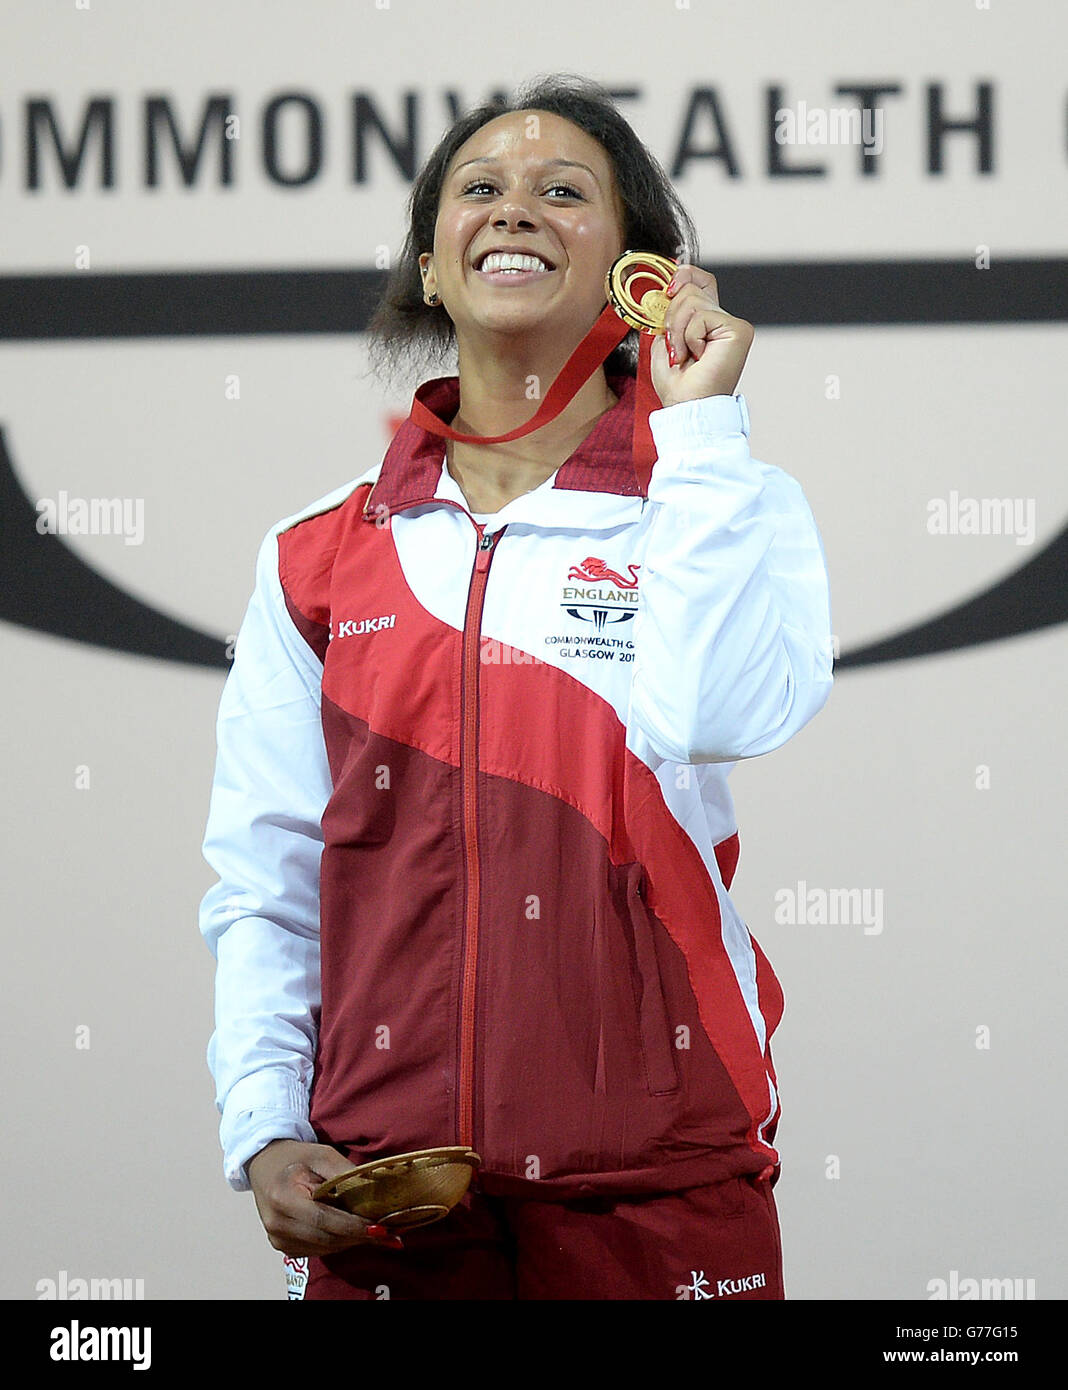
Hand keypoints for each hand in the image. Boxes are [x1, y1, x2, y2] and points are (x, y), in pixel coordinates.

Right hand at [247, 1139, 404, 1256]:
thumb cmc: (296, 1157)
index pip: (324, 1219)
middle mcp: (277, 1224)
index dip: (353, 1226)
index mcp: (283, 1198)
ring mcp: (278, 1239)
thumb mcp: (322, 1155)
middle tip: (387, 1233)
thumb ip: (345, 1173)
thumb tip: (376, 1192)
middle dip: (358, 1236)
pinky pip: (317, 1250)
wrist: (265, 1165)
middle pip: (326, 1238)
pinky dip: (337, 1242)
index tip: (379, 1228)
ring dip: (350, 1241)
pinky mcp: (282, 1247)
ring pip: (324, 1248)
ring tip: (374, 1231)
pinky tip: (351, 1232)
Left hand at [650, 263, 753, 406]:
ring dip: (677, 330)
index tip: (668, 290)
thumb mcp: (665, 340)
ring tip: (682, 355)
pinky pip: (701, 316)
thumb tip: (670, 285)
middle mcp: (723, 320)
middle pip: (691, 288)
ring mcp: (733, 324)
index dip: (684, 276)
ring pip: (692, 299)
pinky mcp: (738, 330)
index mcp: (707, 322)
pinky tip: (698, 356)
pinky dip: (689, 337)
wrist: (687, 407)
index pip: (700, 280)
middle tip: (674, 348)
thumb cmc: (677, 384)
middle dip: (671, 317)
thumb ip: (670, 312)